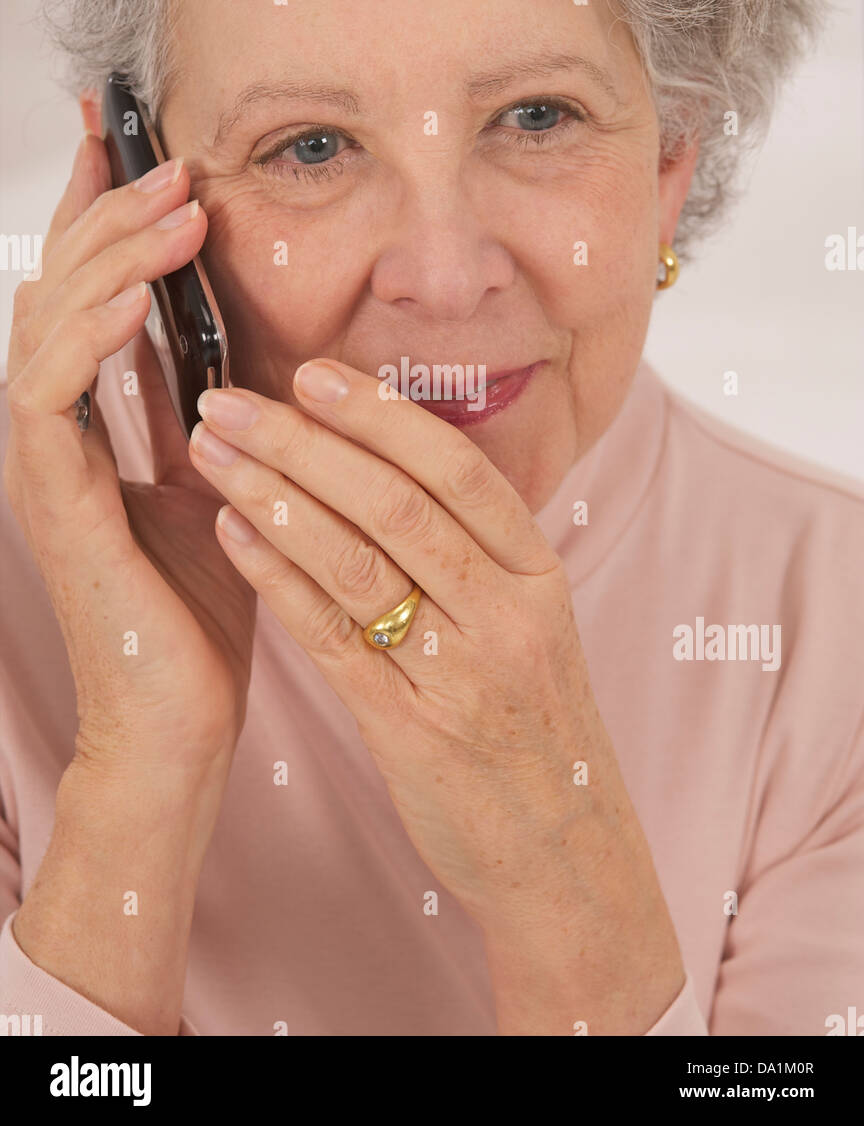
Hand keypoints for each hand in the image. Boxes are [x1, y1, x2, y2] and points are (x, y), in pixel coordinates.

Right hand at [3, 133, 255, 778]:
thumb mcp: (212, 481)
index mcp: (90, 421)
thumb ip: (193, 411)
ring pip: (46, 326)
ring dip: (106, 257)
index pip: (84, 294)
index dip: (98, 217)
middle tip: (165, 159)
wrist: (178, 720)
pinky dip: (87, 338)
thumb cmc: (196, 609)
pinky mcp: (54, 503)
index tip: (128, 145)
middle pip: (57, 290)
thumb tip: (211, 345)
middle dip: (108, 215)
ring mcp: (44, 465)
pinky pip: (51, 398)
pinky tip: (130, 295)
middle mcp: (54, 432)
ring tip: (169, 206)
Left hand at [189, 360, 684, 1028]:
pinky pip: (331, 637)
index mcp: (539, 579)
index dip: (381, 416)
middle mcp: (506, 617)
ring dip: (273, 496)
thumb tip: (391, 465)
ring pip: (356, 563)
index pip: (458, 471)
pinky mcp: (410, 731)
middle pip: (396, 505)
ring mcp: (461, 675)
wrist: (566, 854)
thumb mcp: (534, 627)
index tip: (312, 372)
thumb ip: (475, 554)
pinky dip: (276, 577)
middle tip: (229, 401)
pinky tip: (231, 532)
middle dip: (303, 443)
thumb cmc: (536, 729)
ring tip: (212, 453)